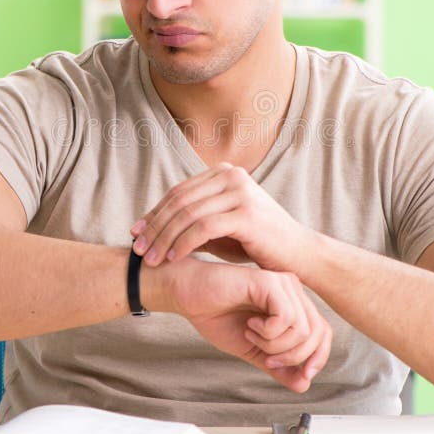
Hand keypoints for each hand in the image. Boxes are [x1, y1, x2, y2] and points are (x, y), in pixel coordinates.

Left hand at [131, 163, 307, 271]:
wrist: (298, 255)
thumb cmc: (257, 243)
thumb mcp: (221, 227)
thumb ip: (193, 222)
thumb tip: (153, 228)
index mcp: (224, 173)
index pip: (179, 192)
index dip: (154, 213)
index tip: (135, 232)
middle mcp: (232, 176)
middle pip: (179, 200)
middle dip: (154, 226)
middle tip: (137, 249)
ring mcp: (240, 191)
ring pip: (187, 214)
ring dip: (164, 238)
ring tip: (150, 259)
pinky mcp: (245, 213)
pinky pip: (203, 228)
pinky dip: (183, 244)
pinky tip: (172, 259)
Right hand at [151, 258, 331, 392]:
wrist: (189, 295)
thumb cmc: (216, 314)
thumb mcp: (253, 349)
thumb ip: (277, 365)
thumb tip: (303, 385)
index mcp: (292, 302)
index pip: (322, 332)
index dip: (317, 358)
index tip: (301, 377)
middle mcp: (292, 289)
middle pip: (317, 333)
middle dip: (293, 357)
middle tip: (267, 359)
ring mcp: (282, 283)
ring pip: (302, 329)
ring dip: (275, 345)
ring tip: (252, 336)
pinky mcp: (269, 282)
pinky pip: (285, 318)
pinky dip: (268, 332)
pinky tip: (250, 325)